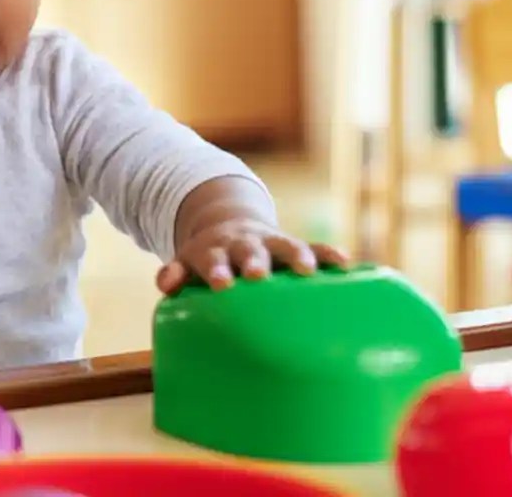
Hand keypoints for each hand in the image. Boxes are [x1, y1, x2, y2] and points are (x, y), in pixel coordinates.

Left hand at [156, 216, 349, 293]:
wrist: (227, 226)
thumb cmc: (207, 259)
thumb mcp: (186, 262)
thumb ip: (174, 273)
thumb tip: (165, 285)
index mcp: (214, 250)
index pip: (213, 259)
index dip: (216, 270)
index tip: (221, 284)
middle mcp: (243, 243)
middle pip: (249, 250)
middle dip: (254, 261)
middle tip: (258, 275)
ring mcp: (270, 243)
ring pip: (285, 245)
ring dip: (296, 255)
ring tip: (309, 269)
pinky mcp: (293, 246)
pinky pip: (315, 247)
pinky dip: (329, 254)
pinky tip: (345, 263)